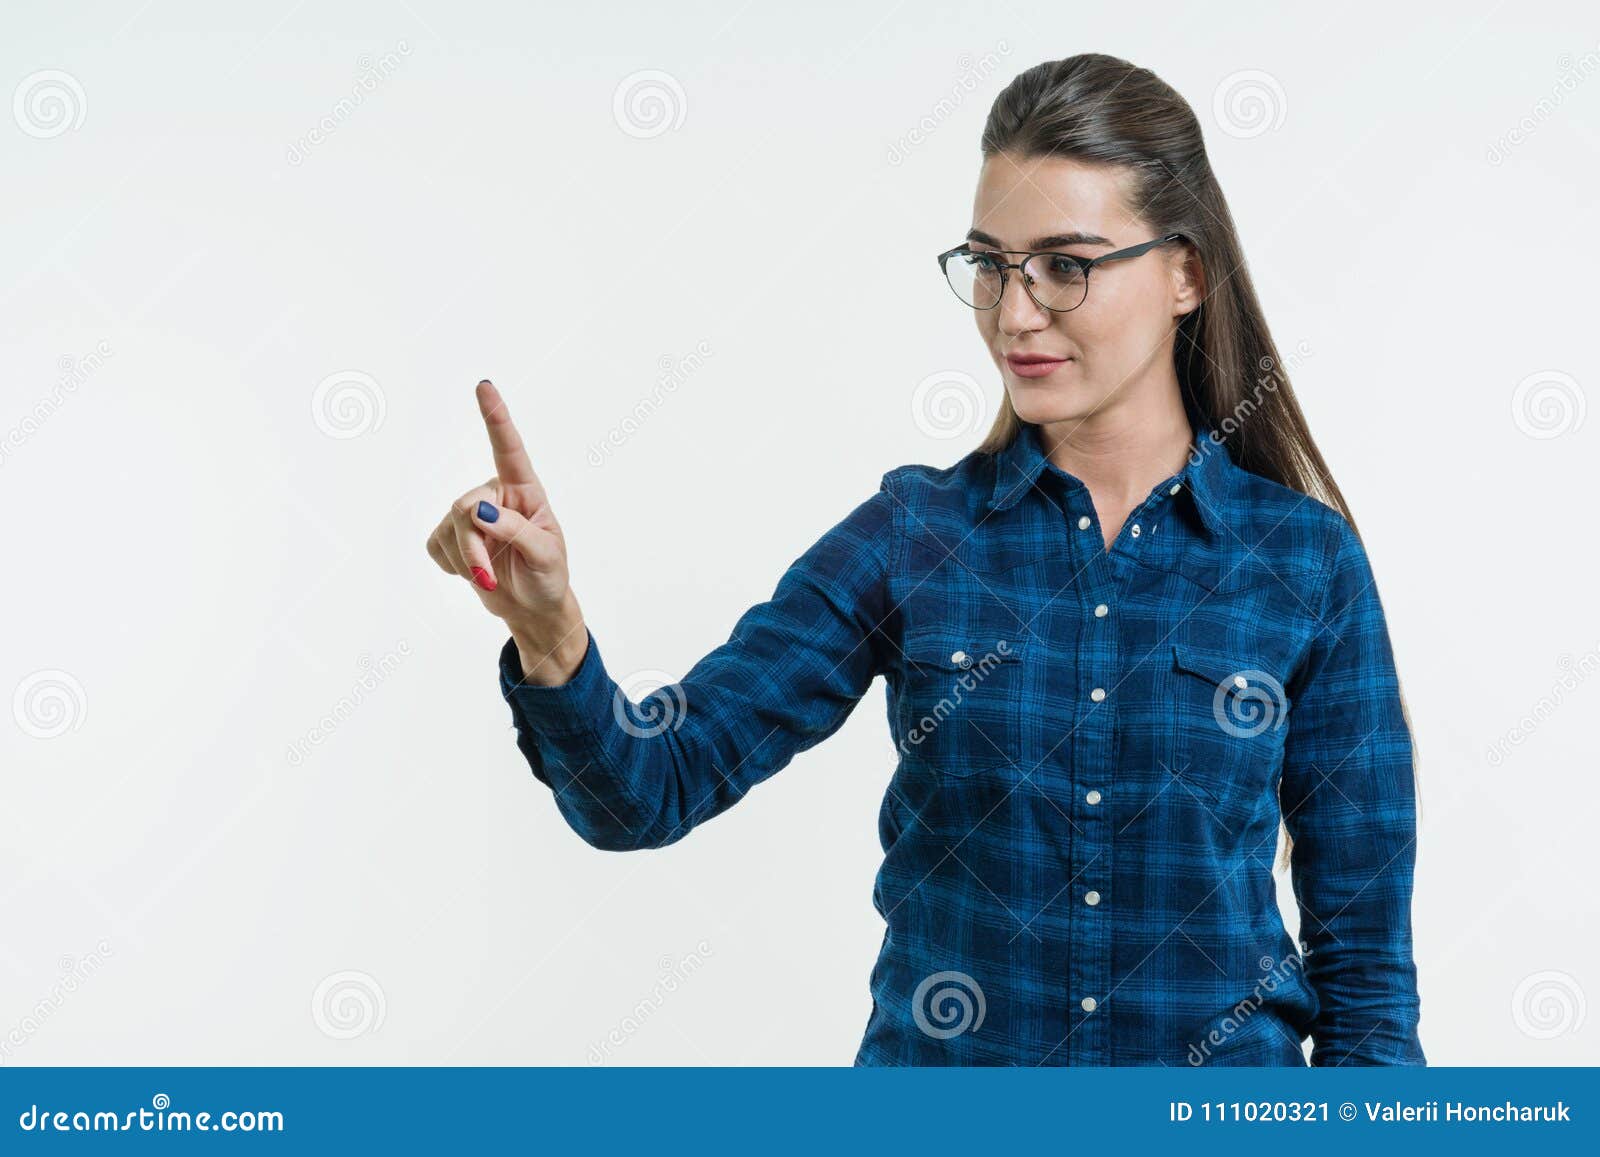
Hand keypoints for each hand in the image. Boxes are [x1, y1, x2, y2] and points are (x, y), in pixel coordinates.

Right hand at [425, 380, 586, 681]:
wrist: (532, 605)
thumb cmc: (548, 575)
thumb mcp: (544, 555)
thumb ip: (515, 530)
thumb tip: (478, 510)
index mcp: (525, 491)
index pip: (508, 449)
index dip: (495, 417)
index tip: (484, 387)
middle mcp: (495, 495)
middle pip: (465, 507)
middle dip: (473, 548)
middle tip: (489, 578)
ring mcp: (470, 514)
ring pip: (449, 529)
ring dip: (466, 563)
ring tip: (490, 578)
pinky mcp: (450, 535)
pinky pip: (435, 546)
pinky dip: (452, 566)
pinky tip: (474, 572)